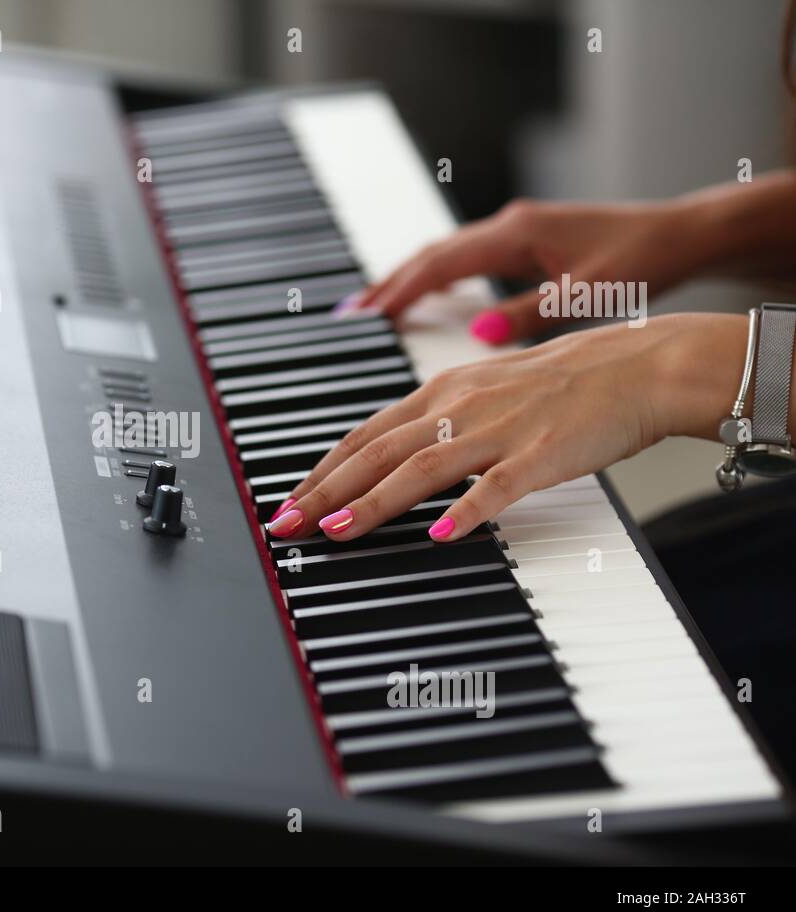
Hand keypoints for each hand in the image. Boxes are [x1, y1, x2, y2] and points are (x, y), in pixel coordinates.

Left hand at [266, 314, 746, 542]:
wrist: (640, 365)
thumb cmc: (565, 382)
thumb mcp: (485, 390)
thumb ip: (437, 419)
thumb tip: (391, 451)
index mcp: (442, 391)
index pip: (363, 434)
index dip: (321, 469)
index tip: (288, 500)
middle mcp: (459, 406)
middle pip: (376, 452)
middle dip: (324, 491)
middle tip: (284, 524)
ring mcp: (499, 429)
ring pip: (420, 468)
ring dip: (372, 502)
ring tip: (335, 532)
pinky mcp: (540, 453)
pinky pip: (498, 485)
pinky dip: (467, 510)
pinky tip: (441, 535)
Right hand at [334, 198, 712, 344]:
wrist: (684, 234)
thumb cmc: (644, 260)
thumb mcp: (587, 293)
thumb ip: (530, 313)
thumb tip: (478, 332)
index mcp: (517, 234)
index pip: (440, 263)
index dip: (401, 291)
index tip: (368, 316)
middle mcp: (510, 227)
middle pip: (432, 255)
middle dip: (390, 284)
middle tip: (352, 313)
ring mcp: (516, 232)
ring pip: (445, 255)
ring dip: (409, 280)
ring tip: (374, 307)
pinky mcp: (527, 243)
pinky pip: (465, 260)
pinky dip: (436, 278)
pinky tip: (427, 297)